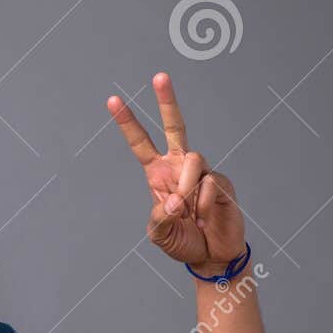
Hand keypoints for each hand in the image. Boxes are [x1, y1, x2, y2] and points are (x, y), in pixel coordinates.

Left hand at [107, 73, 244, 276]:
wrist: (211, 256)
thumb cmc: (182, 241)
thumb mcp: (159, 233)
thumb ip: (160, 216)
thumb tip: (176, 199)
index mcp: (157, 174)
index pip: (140, 143)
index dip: (127, 122)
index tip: (111, 100)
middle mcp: (179, 166)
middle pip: (175, 126)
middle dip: (167, 100)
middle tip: (159, 76)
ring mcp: (201, 171)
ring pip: (193, 159)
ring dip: (185, 186)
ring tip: (185, 213)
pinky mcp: (220, 181)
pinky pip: (208, 183)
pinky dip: (201, 205)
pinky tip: (203, 219)